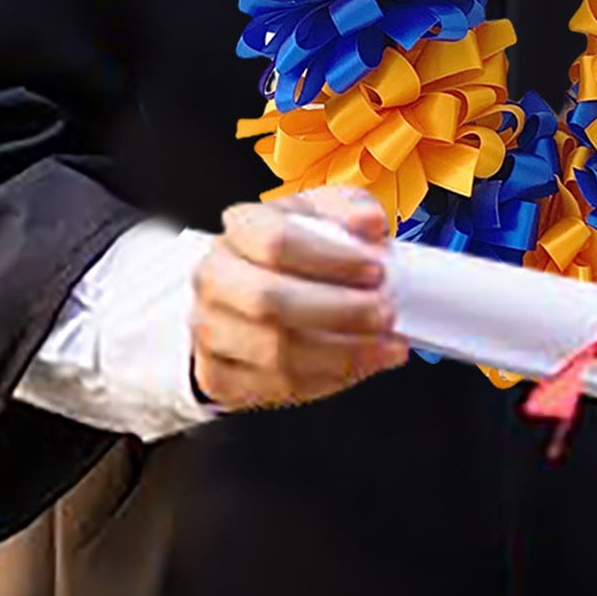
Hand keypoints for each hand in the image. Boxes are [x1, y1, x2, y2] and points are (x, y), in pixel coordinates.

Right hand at [191, 188, 407, 408]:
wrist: (248, 288)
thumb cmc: (294, 248)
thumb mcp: (324, 212)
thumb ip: (349, 208)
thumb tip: (368, 222)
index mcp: (240, 228)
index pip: (276, 241)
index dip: (331, 259)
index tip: (375, 269)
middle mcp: (216, 278)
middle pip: (269, 301)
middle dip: (339, 312)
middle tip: (385, 313)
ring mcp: (211, 330)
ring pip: (274, 353)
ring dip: (342, 353)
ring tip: (384, 344)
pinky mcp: (220, 376)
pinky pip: (276, 387)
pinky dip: (329, 380)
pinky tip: (361, 364)